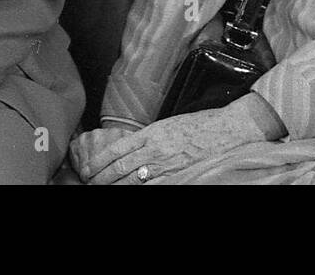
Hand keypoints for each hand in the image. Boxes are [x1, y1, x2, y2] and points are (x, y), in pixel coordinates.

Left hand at [79, 95, 283, 184]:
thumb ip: (149, 136)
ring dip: (115, 186)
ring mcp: (166, 164)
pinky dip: (139, 190)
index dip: (98, 161)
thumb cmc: (199, 124)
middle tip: (89, 183)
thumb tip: (130, 148)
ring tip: (103, 189)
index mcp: (150, 132)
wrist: (227, 128)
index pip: (116, 149)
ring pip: (132, 180)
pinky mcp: (178, 175)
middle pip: (119, 167)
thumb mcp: (168, 124)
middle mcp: (154, 148)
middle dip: (101, 178)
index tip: (87, 169)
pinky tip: (130, 191)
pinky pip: (152, 187)